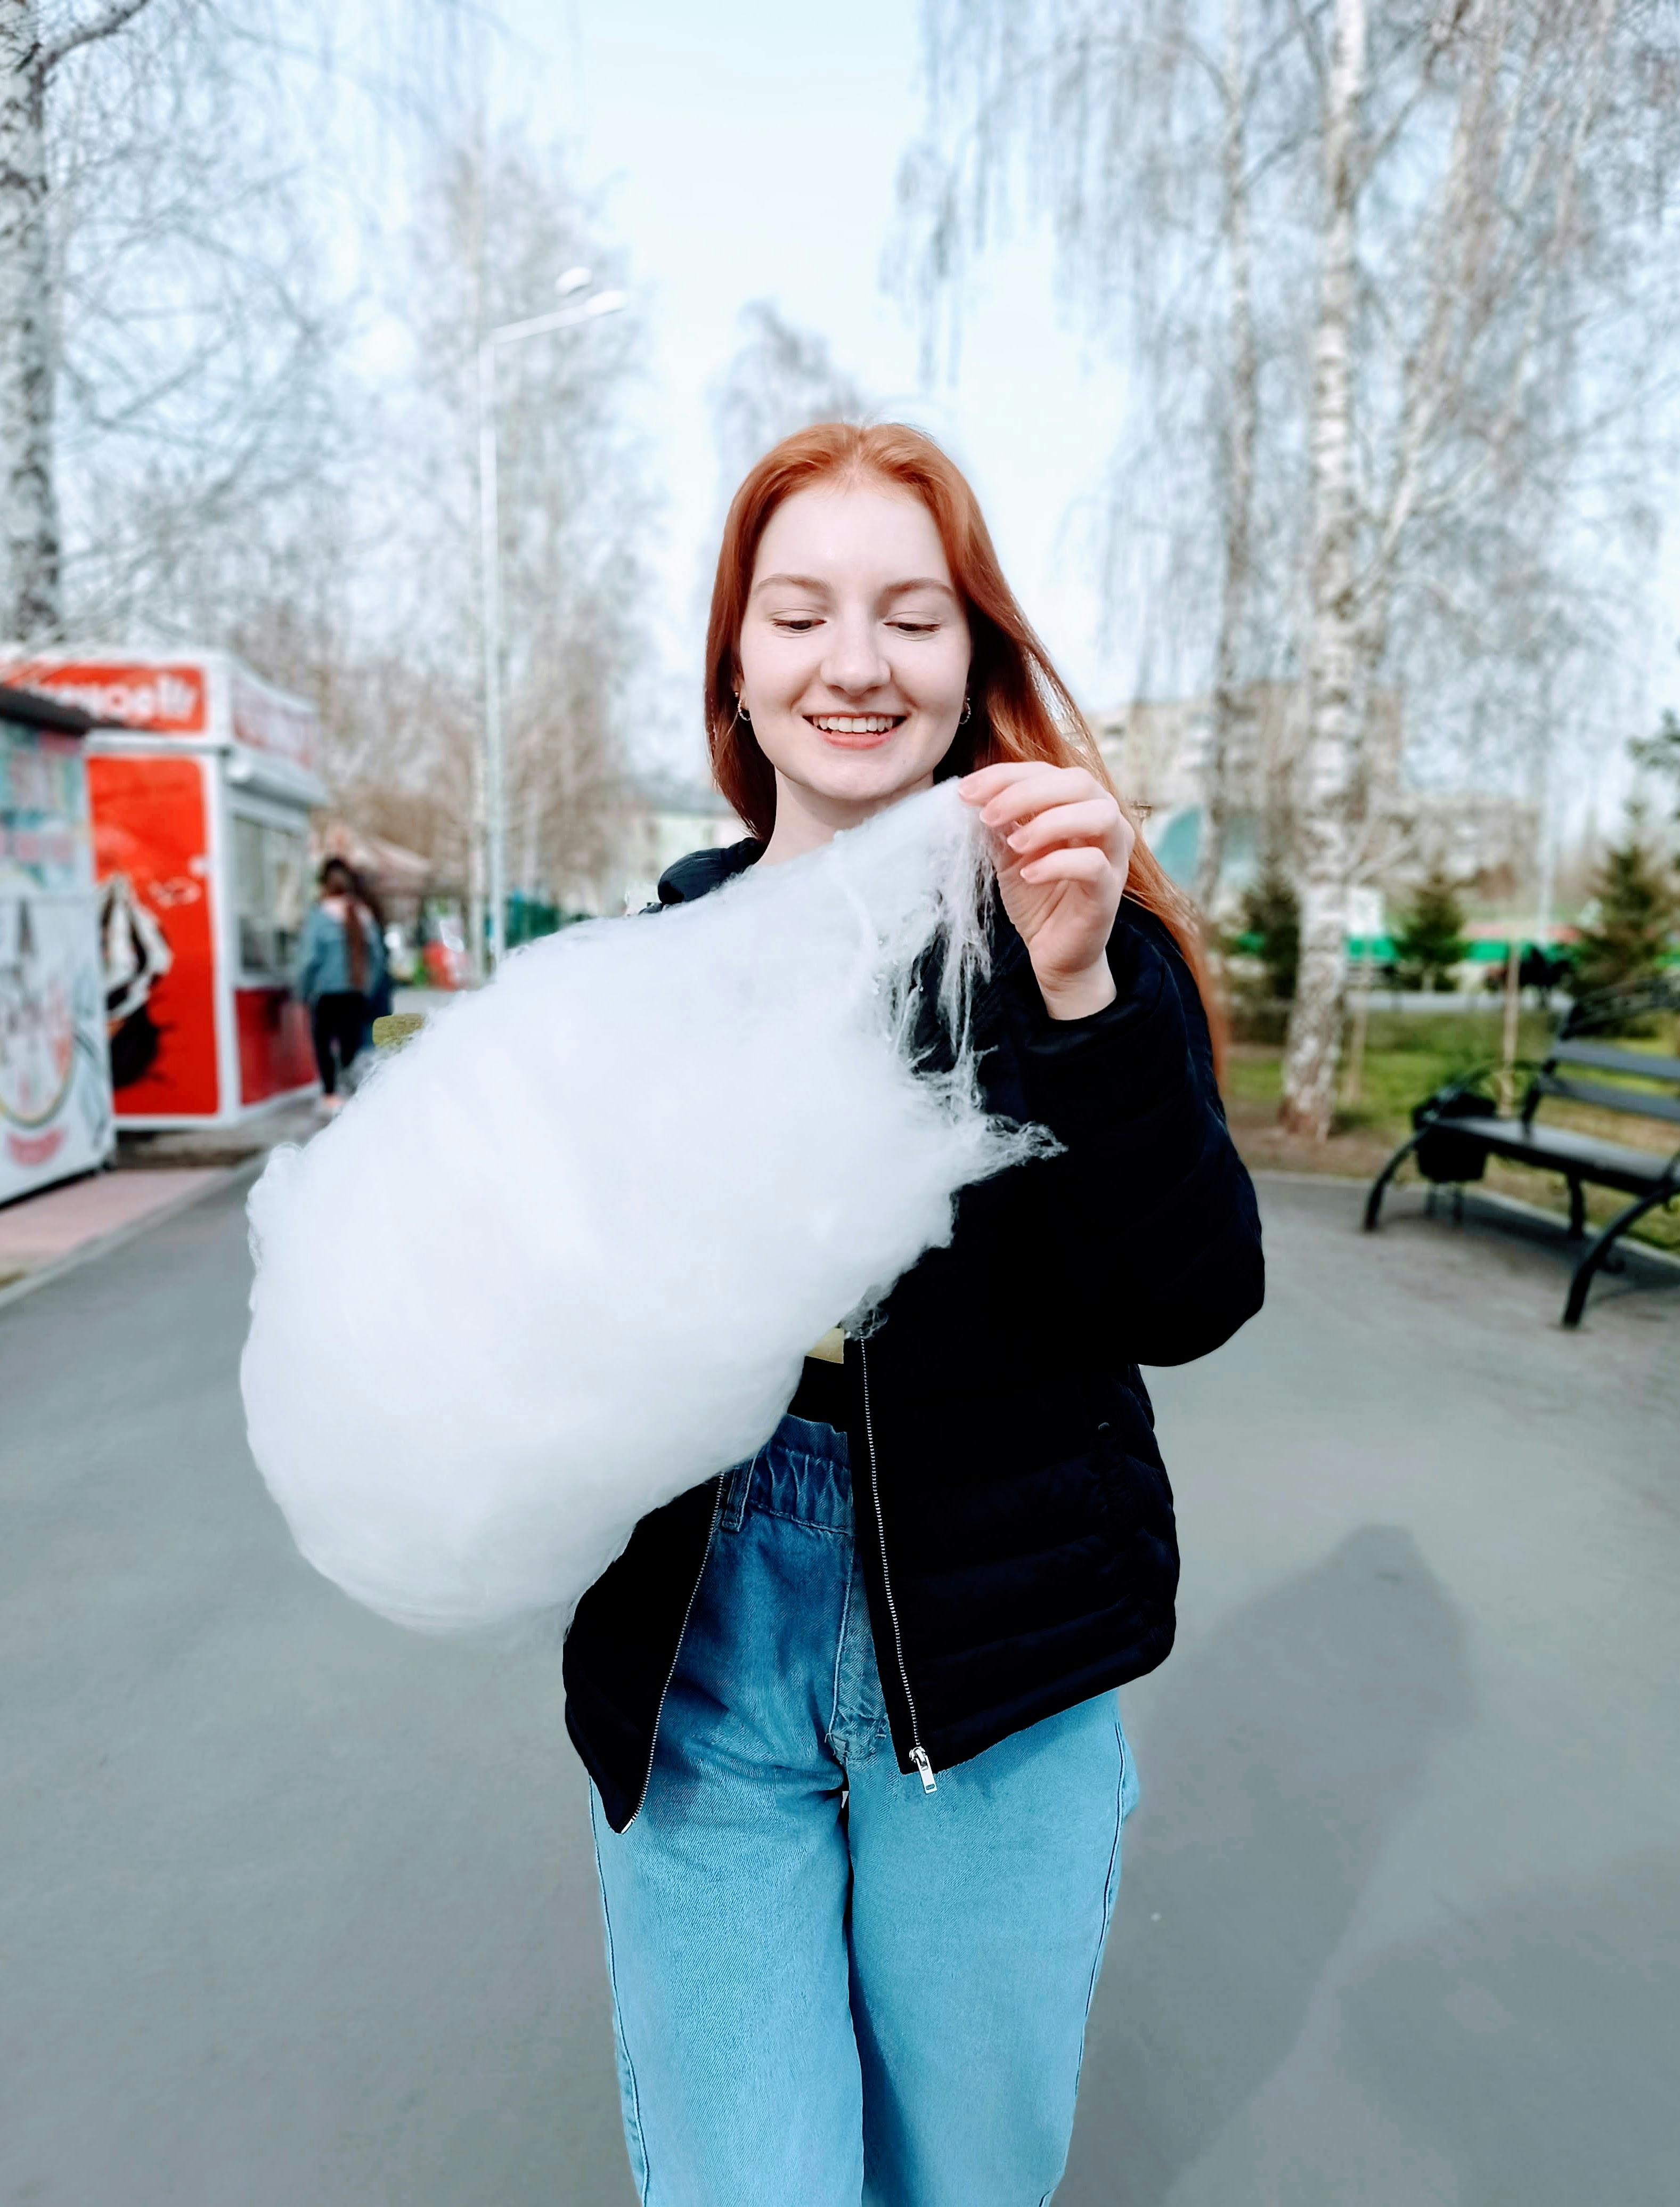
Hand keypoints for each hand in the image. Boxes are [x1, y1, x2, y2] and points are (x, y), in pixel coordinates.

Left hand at [958, 761, 1133, 1019]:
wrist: (1052, 950)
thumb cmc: (1035, 894)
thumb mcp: (1008, 851)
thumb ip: (999, 821)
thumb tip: (971, 790)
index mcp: (1079, 804)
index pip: (1047, 771)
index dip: (1005, 776)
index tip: (966, 791)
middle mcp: (1105, 822)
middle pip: (1079, 782)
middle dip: (1026, 792)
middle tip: (986, 814)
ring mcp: (1113, 856)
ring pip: (1099, 815)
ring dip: (1050, 822)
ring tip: (1013, 842)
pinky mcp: (1110, 891)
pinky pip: (1093, 864)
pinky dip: (1057, 863)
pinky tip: (1028, 875)